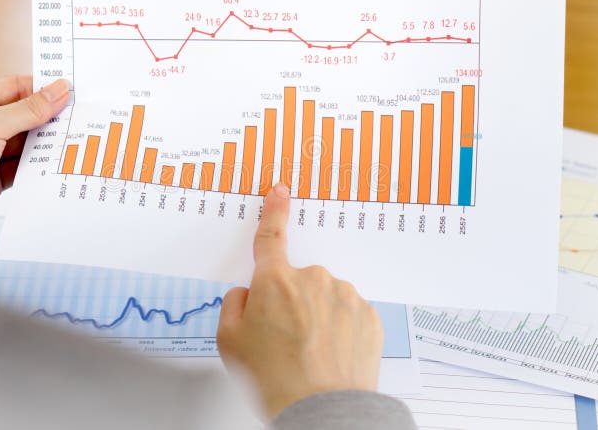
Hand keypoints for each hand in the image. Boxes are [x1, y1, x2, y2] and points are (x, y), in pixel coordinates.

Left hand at [0, 76, 69, 225]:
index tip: (70, 92)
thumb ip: (28, 109)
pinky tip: (55, 162)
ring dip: (45, 143)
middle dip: (47, 118)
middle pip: (22, 114)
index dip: (42, 89)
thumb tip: (59, 90)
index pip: (13, 87)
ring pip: (25, 141)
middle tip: (78, 117)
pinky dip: (38, 164)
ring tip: (72, 140)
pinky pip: (22, 165)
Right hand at [217, 183, 383, 418]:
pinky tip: (331, 354)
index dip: (274, 210)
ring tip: (310, 353)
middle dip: (291, 301)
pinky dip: (340, 329)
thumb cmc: (274, 379)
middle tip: (285, 339)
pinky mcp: (368, 316)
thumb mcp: (229, 342)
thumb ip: (234, 305)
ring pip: (326, 297)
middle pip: (297, 281)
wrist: (321, 411)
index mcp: (275, 282)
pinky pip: (349, 314)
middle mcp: (314, 280)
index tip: (281, 191)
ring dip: (318, 315)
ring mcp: (345, 296)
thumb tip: (248, 294)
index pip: (271, 235)